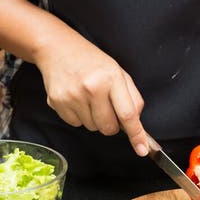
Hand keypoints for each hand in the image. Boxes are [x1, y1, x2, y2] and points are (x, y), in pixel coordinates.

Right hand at [34, 29, 148, 155]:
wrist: (58, 48)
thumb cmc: (91, 60)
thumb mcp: (118, 71)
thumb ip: (131, 97)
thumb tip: (137, 122)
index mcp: (111, 78)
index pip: (127, 114)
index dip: (136, 135)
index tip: (142, 150)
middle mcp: (92, 88)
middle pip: (109, 128)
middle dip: (112, 124)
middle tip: (107, 105)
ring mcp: (73, 97)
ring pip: (92, 128)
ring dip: (94, 119)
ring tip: (89, 97)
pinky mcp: (57, 103)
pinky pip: (76, 124)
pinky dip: (79, 116)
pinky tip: (76, 98)